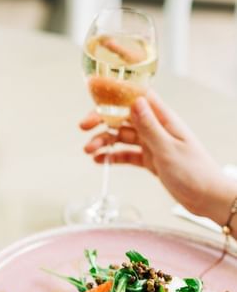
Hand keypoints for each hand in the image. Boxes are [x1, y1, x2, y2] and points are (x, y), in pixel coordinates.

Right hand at [80, 93, 236, 224]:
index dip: (115, 94)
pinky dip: (112, 156)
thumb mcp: (168, 149)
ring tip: (89, 151)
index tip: (95, 93)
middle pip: (123, 118)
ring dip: (104, 142)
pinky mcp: (150, 160)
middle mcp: (157, 129)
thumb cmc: (195, 173)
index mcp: (165, 120)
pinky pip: (126, 154)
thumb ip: (150, 126)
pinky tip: (99, 160)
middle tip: (84, 127)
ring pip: (122, 137)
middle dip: (102, 121)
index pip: (137, 98)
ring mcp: (152, 144)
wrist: (207, 198)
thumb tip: (136, 102)